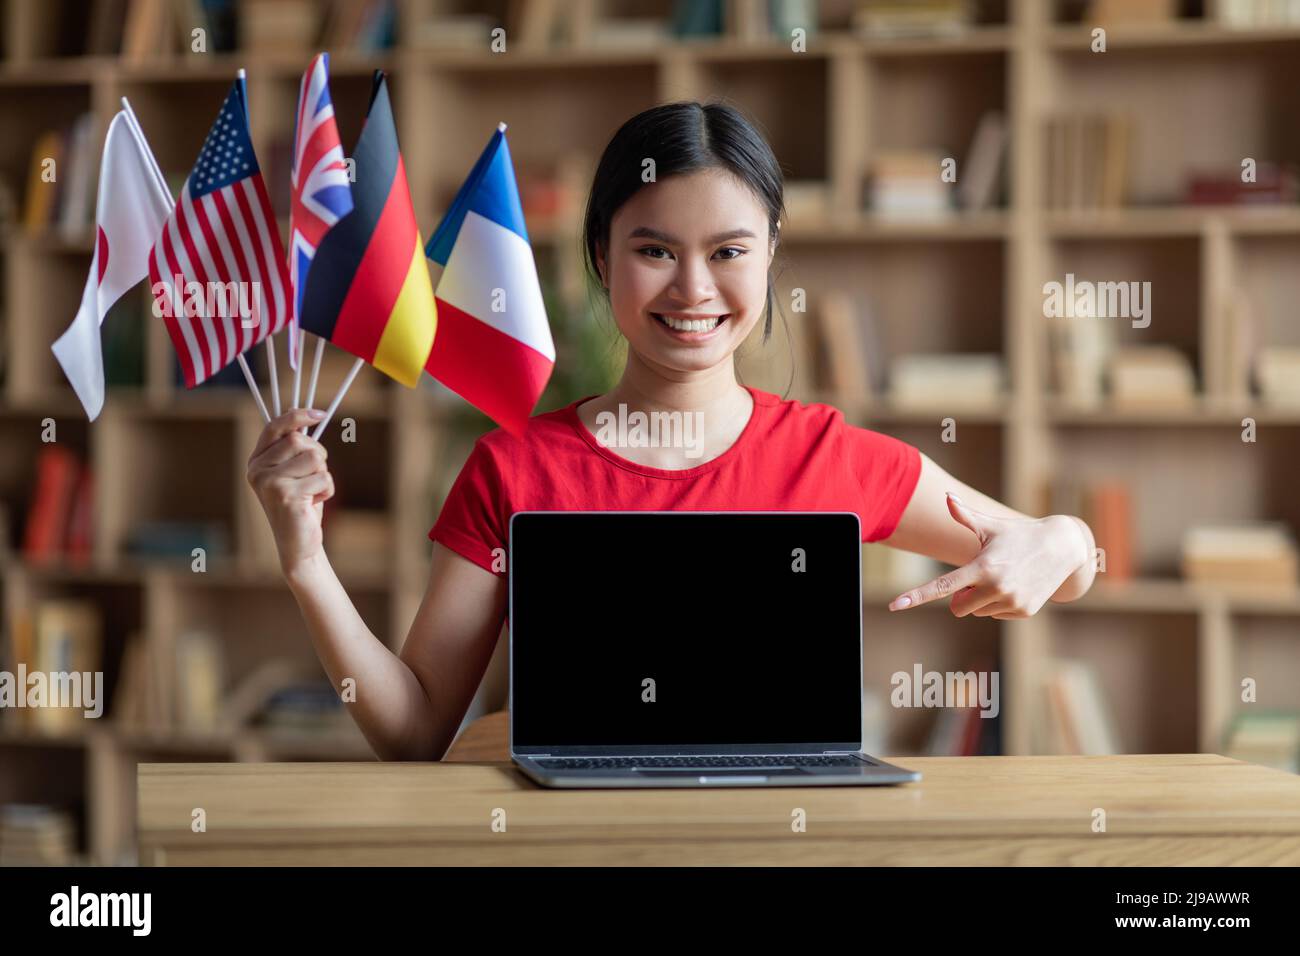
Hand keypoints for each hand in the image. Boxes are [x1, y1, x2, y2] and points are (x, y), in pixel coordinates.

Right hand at [246, 408, 333, 575]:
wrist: (298, 544)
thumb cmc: (301, 504)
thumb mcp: (295, 472)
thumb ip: (294, 447)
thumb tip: (299, 412)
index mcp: (256, 460)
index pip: (275, 426)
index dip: (297, 416)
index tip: (320, 414)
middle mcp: (257, 469)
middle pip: (300, 440)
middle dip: (318, 455)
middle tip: (313, 477)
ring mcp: (269, 482)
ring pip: (315, 457)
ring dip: (323, 475)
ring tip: (312, 493)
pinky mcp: (285, 495)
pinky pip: (323, 477)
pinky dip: (327, 490)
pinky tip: (314, 504)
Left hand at [888, 493, 1090, 619]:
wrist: (1062, 548)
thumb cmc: (1019, 535)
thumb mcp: (992, 526)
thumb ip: (965, 515)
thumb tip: (947, 498)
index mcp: (982, 567)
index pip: (942, 586)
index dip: (916, 596)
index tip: (895, 605)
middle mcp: (996, 588)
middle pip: (957, 607)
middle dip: (960, 596)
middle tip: (978, 577)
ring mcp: (1011, 602)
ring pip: (976, 611)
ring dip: (980, 599)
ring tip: (1001, 577)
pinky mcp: (1024, 611)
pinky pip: (995, 614)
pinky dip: (999, 603)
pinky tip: (1015, 585)